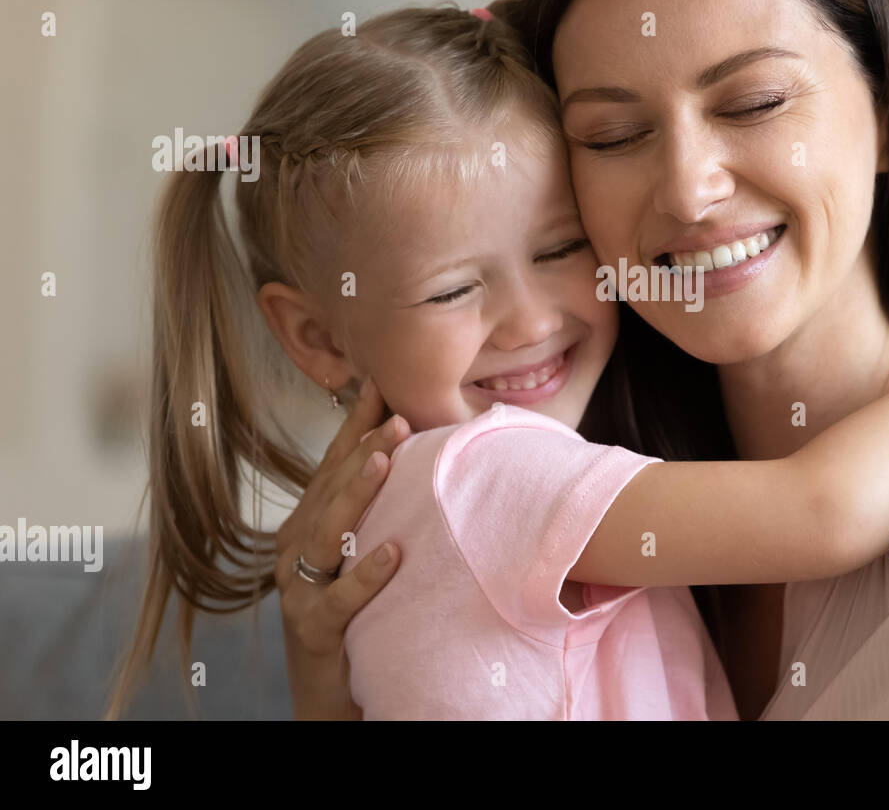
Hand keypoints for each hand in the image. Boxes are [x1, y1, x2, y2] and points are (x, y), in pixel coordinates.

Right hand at [274, 376, 410, 718]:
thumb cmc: (350, 612)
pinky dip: (367, 574)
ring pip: (328, 533)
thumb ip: (371, 508)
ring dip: (357, 494)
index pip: (333, 465)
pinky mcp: (314, 628)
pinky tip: (393, 551)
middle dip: (362, 449)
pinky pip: (341, 598)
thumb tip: (406, 453)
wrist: (327, 690)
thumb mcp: (355, 552)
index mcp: (307, 524)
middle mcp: (297, 549)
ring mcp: (301, 588)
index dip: (355, 425)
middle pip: (330, 490)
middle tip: (397, 415)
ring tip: (385, 460)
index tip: (379, 383)